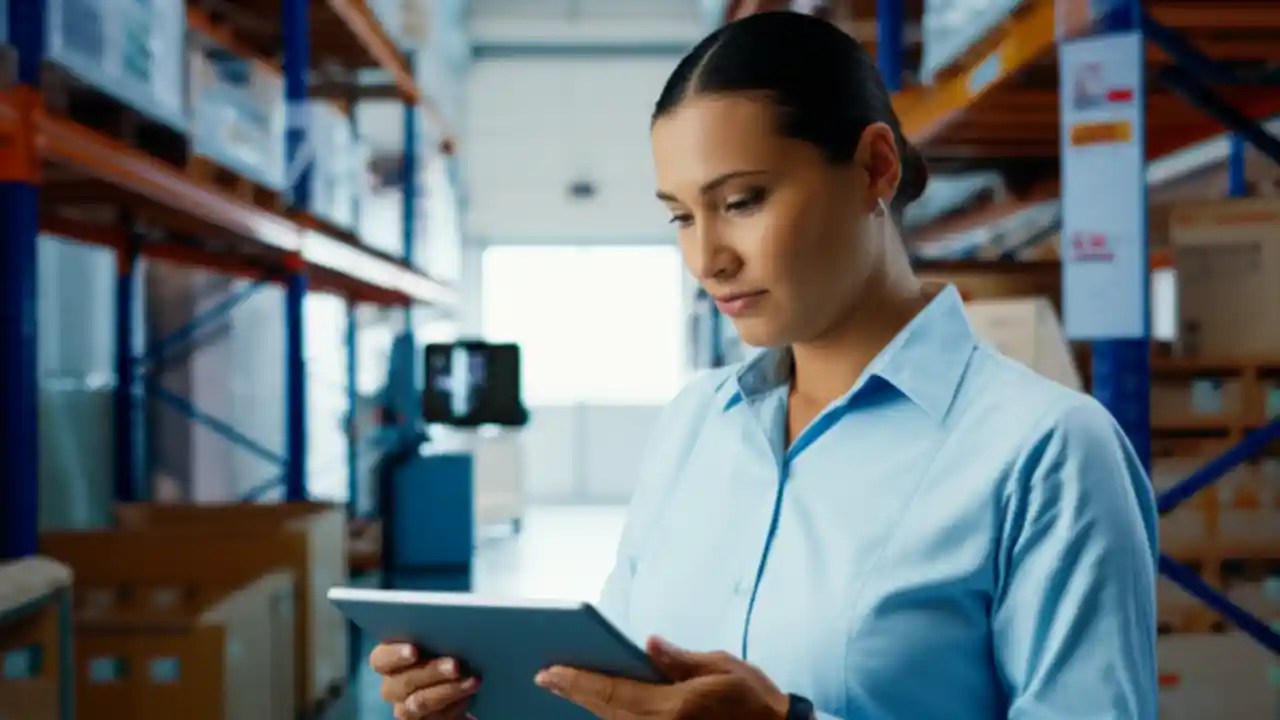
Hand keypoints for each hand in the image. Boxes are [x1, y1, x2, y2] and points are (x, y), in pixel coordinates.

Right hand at [370, 643, 480, 719]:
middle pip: (404, 681)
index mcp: (388, 662)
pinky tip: (470, 694)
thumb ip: (434, 638)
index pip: (380, 659)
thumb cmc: (442, 656)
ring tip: (472, 681)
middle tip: (455, 665)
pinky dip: (456, 705)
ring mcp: (405, 708)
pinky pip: (437, 717)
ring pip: (421, 702)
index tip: (413, 651)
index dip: (394, 655)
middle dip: (432, 672)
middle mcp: (392, 687)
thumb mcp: (435, 645)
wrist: (453, 689)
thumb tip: (451, 626)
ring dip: (449, 690)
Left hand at [534, 636, 790, 719]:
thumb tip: (648, 644)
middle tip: (546, 677)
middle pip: (604, 713)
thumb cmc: (755, 701)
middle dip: (574, 693)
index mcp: (673, 708)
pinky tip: (599, 705)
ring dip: (589, 706)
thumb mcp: (722, 668)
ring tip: (566, 687)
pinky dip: (611, 718)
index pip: (612, 692)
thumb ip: (680, 660)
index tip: (548, 672)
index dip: (576, 681)